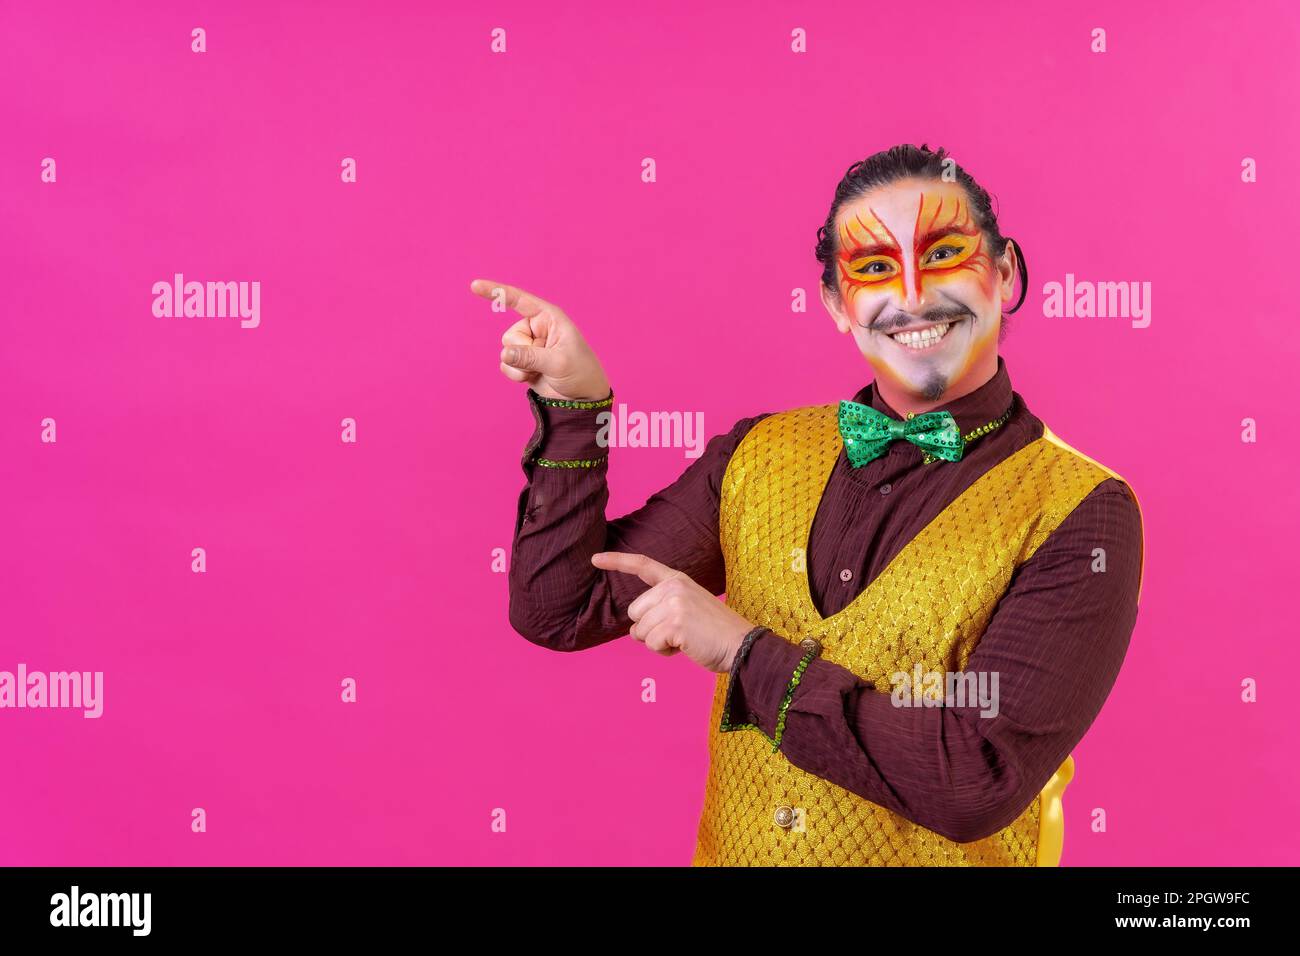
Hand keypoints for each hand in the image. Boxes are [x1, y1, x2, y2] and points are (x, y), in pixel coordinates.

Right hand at [469, 278, 611, 401]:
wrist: (582, 398)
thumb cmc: (580, 373)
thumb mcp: (558, 363)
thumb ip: (530, 357)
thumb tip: (504, 354)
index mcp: (548, 318)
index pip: (519, 300)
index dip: (496, 291)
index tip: (474, 285)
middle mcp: (536, 329)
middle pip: (510, 335)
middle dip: (522, 352)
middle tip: (544, 361)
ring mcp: (529, 346)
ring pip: (506, 351)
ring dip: (520, 367)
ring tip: (541, 371)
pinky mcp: (523, 362)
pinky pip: (506, 365)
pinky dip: (516, 374)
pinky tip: (532, 378)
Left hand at [591, 552, 752, 672]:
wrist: (741, 644)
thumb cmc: (714, 633)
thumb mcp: (689, 608)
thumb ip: (662, 608)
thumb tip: (634, 630)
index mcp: (677, 580)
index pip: (642, 565)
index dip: (616, 561)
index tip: (594, 559)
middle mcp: (673, 587)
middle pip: (635, 612)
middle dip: (649, 629)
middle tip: (678, 632)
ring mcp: (674, 604)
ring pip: (640, 632)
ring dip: (658, 643)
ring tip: (684, 640)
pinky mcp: (674, 624)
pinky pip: (650, 644)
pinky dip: (664, 651)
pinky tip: (685, 647)